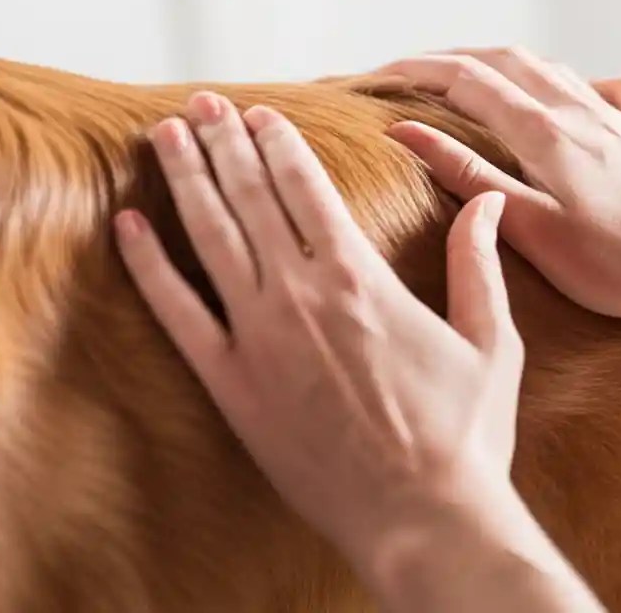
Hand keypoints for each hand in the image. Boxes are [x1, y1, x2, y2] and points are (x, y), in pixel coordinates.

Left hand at [113, 93, 524, 567]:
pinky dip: (149, 266)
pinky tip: (129, 226)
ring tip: (163, 135)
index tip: (259, 112)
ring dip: (185, 180)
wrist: (422, 517)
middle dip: (223, 142)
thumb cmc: (464, 433)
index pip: (306, 188)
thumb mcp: (491, 340)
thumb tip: (486, 201)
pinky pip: (177, 313)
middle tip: (201, 103)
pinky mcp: (232, 385)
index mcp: (361, 279)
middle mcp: (301, 295)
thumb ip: (478, 263)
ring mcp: (259, 338)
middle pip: (250, 198)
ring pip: (210, 239)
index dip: (278, 143)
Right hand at [379, 48, 620, 324]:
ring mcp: (619, 117)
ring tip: (469, 81)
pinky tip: (571, 98)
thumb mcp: (532, 229)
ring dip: (501, 65)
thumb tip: (407, 132)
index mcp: (547, 132)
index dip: (413, 72)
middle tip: (407, 76)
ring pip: (550, 68)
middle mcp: (582, 110)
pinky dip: (574, 81)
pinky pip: (607, 86)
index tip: (373, 79)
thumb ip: (469, 176)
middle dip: (449, 61)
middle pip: (504, 60)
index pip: (465, 80)